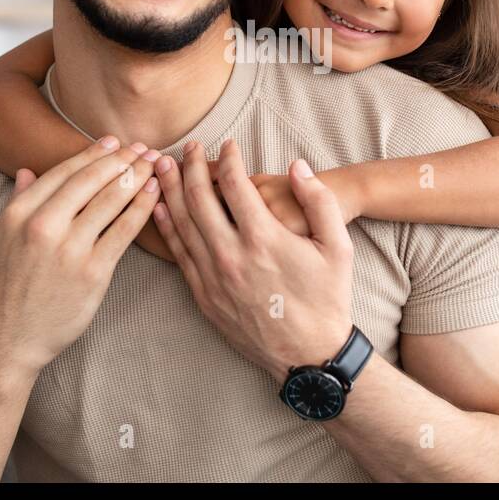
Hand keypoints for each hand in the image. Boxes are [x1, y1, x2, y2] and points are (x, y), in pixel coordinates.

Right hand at [0, 137, 161, 374]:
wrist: (7, 340)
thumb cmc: (1, 290)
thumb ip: (17, 202)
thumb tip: (28, 171)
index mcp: (19, 214)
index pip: (63, 172)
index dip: (92, 154)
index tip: (112, 142)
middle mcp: (43, 226)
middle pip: (90, 180)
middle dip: (121, 158)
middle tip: (141, 147)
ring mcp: (70, 249)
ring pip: (111, 200)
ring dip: (136, 176)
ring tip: (152, 164)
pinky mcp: (93, 272)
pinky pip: (124, 231)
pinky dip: (142, 207)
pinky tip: (153, 194)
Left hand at [152, 139, 354, 381]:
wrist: (309, 355)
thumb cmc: (327, 298)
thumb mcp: (337, 246)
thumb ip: (319, 201)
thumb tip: (297, 166)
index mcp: (264, 238)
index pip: (235, 184)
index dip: (229, 158)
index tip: (228, 144)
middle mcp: (232, 255)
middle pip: (199, 198)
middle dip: (191, 166)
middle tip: (189, 147)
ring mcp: (213, 277)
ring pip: (182, 223)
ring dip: (171, 190)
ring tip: (163, 165)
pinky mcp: (204, 296)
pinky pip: (179, 254)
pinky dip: (167, 226)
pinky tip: (160, 207)